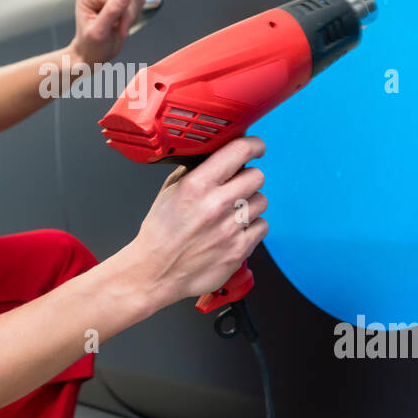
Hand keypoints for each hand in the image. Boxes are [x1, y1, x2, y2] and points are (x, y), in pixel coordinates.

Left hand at [69, 0, 145, 66]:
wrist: (92, 53)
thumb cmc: (91, 46)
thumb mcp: (100, 32)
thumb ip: (112, 11)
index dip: (125, 14)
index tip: (120, 30)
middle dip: (129, 15)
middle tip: (119, 29)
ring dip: (132, 15)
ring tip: (119, 25)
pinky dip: (134, 13)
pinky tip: (123, 21)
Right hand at [125, 136, 267, 311]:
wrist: (156, 271)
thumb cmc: (161, 232)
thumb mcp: (169, 190)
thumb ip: (195, 170)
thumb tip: (217, 154)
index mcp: (197, 185)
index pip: (240, 151)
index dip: (254, 145)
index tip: (256, 147)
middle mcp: (216, 204)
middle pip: (257, 176)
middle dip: (248, 177)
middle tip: (238, 184)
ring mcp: (230, 228)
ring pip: (262, 201)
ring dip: (250, 203)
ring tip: (232, 211)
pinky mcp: (239, 249)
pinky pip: (262, 226)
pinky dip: (252, 226)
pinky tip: (235, 229)